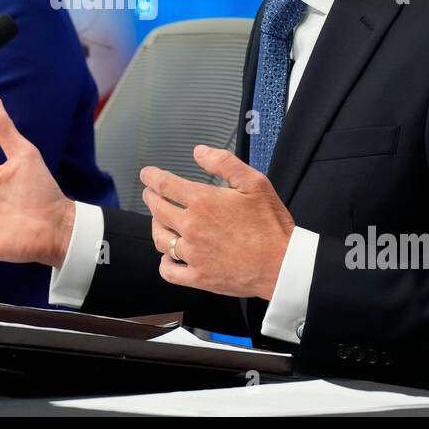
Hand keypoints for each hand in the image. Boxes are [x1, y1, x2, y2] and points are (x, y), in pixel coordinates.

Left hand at [141, 145, 294, 299]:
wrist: (282, 265)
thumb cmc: (270, 224)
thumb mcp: (254, 183)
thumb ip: (224, 163)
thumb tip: (198, 152)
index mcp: (202, 201)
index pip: (164, 185)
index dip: (151, 177)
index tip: (147, 174)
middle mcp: (191, 227)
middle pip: (157, 209)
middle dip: (151, 197)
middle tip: (151, 194)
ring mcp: (192, 254)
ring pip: (160, 239)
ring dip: (156, 226)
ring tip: (159, 221)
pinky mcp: (198, 276)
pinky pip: (168, 271)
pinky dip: (165, 263)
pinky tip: (169, 257)